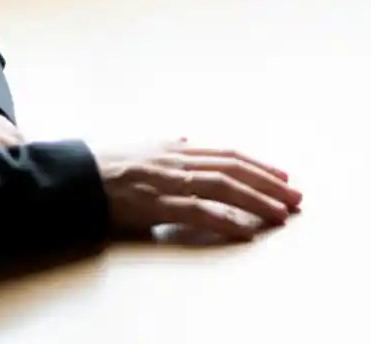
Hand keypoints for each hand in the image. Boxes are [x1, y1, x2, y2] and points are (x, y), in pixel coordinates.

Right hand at [94, 141, 302, 241]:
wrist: (75, 176)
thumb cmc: (105, 164)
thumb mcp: (141, 146)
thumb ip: (166, 145)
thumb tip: (183, 138)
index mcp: (177, 148)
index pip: (228, 153)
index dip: (259, 164)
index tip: (283, 176)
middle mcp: (179, 159)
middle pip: (234, 168)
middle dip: (269, 183)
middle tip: (295, 197)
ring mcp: (169, 180)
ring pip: (224, 187)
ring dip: (257, 201)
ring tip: (280, 214)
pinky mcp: (157, 204)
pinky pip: (199, 212)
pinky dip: (225, 222)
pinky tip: (245, 232)